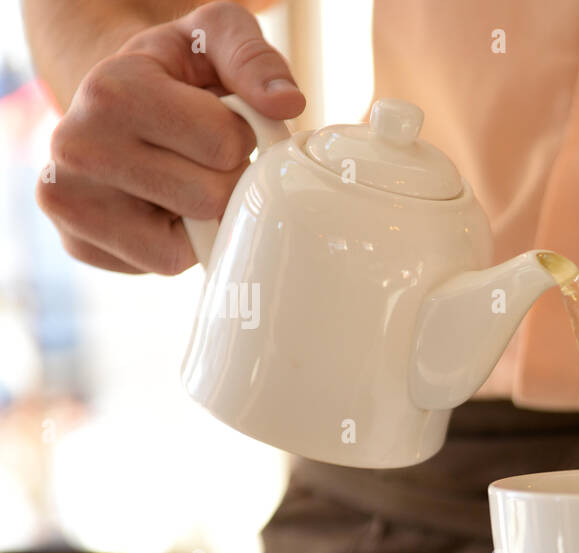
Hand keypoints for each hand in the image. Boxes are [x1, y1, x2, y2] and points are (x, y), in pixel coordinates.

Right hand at [36, 1, 304, 274]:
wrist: (115, 103)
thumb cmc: (173, 73)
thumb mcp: (214, 39)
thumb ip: (255, 60)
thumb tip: (288, 104)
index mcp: (110, 90)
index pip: (225, 145)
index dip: (239, 137)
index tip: (215, 120)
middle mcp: (74, 146)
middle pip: (211, 198)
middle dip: (223, 178)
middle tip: (196, 154)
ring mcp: (68, 201)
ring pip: (187, 243)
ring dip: (202, 215)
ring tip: (176, 177)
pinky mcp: (77, 244)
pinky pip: (164, 264)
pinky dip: (176, 243)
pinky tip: (157, 206)